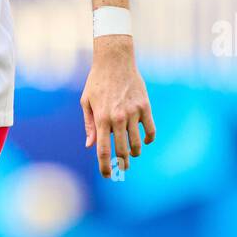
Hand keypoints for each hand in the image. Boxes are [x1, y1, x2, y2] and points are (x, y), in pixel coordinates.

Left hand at [80, 37, 155, 177]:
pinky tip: (144, 142)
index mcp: (102, 119)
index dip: (105, 166)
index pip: (103, 150)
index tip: (107, 175)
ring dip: (135, 153)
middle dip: (121, 163)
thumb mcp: (86, 102)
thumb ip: (90, 126)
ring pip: (137, 143)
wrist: (115, 61)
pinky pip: (150, 130)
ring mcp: (133, 113)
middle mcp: (118, 118)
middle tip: (122, 168)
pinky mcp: (145, 106)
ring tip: (132, 155)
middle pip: (122, 150)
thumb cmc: (97, 82)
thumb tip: (90, 146)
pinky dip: (148, 139)